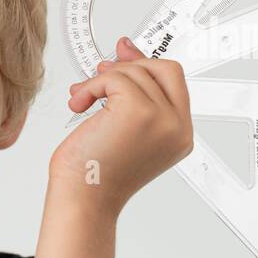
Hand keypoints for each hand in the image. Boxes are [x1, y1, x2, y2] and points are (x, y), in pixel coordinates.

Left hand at [49, 36, 193, 216]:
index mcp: (178, 135)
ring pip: (134, 72)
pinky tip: (79, 105)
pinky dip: (91, 86)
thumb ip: (133, 98)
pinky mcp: (140, 111)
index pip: (174, 84)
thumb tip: (124, 56)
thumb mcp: (121, 131)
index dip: (147, 66)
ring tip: (82, 100)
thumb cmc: (93, 174)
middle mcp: (177, 128)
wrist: (82, 200)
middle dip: (130, 66)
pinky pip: (115, 78)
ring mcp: (162, 118)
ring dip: (100, 81)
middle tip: (101, 73)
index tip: (123, 56)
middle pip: (164, 69)